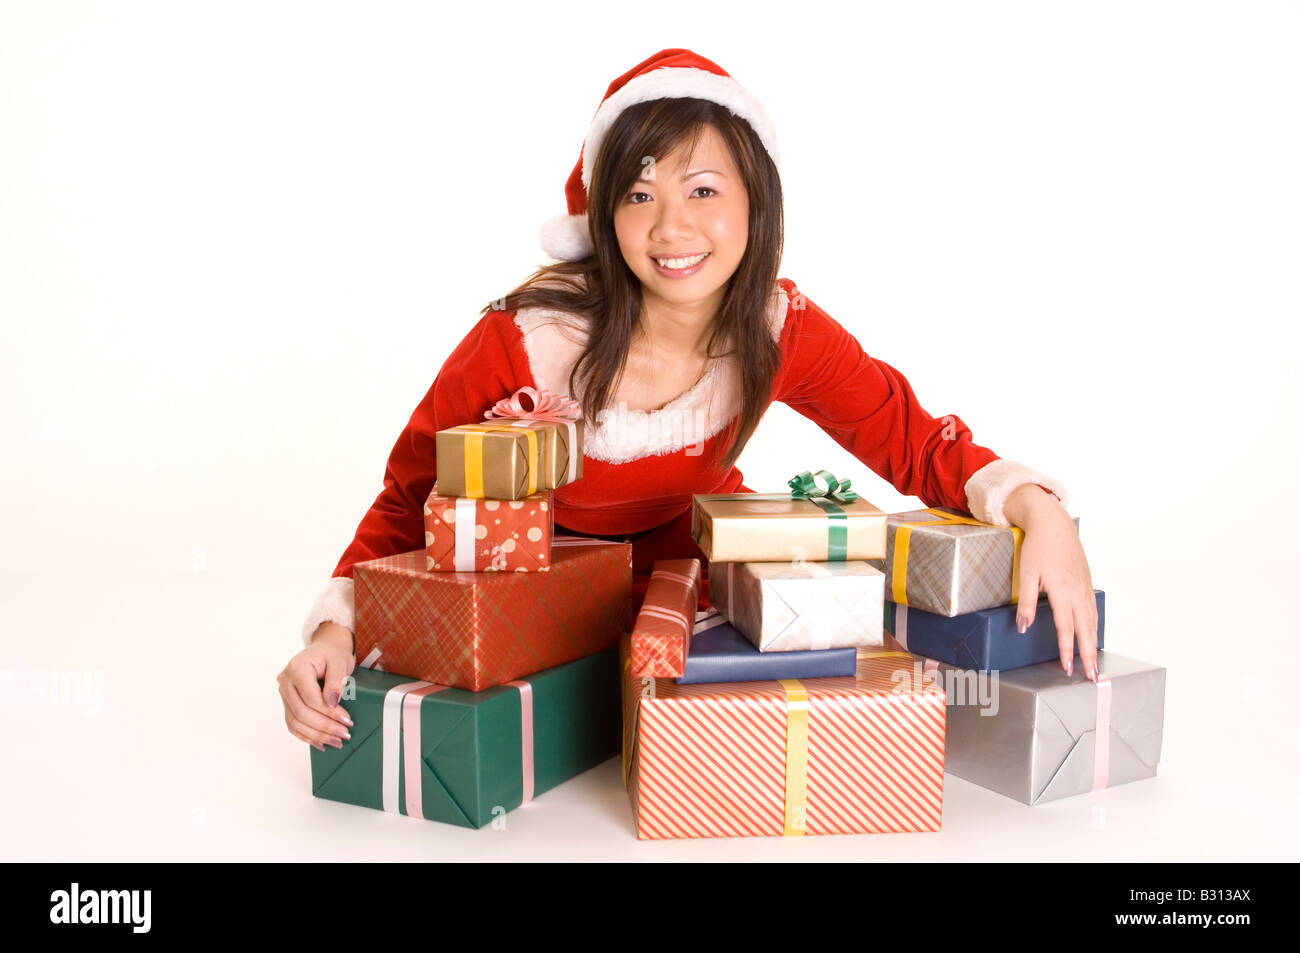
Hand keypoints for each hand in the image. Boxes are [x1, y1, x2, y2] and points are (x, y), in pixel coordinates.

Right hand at [277, 622, 355, 750]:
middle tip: (344, 734)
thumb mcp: (340, 661)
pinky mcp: (288, 703)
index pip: (310, 698)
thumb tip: (331, 703)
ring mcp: (284, 693)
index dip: (329, 712)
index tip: (346, 720)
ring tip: (336, 742)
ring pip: (295, 722)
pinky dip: (306, 735)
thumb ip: (336, 681)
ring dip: (316, 735)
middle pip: (301, 712)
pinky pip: (293, 724)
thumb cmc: (332, 654)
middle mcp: (286, 682)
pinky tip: (320, 743)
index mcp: (297, 668)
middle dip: (324, 727)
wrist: (324, 651)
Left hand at [1004, 485, 1098, 680]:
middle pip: (1085, 630)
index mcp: (1062, 591)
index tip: (1067, 668)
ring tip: (1094, 664)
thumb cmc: (1038, 547)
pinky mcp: (1087, 583)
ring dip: (1093, 645)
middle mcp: (1078, 592)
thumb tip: (1023, 627)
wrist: (1054, 524)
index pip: (1066, 628)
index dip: (1067, 650)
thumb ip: (1026, 603)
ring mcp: (1085, 588)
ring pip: (1092, 622)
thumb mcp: (1027, 574)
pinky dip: (1094, 627)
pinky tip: (1093, 636)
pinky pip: (1093, 611)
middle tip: (1093, 677)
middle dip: (1088, 655)